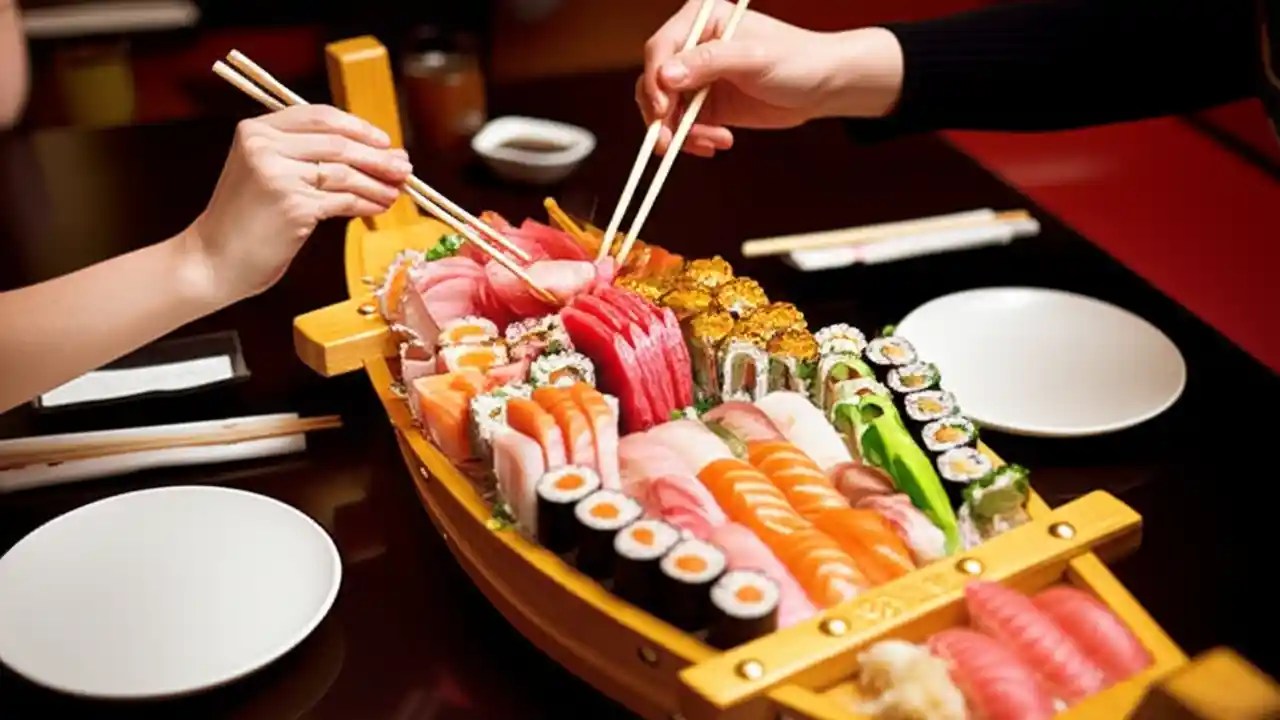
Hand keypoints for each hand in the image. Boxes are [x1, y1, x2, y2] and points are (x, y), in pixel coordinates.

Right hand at [187, 104, 411, 302]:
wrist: (212, 260)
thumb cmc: (246, 221)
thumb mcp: (266, 174)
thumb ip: (304, 156)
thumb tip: (372, 151)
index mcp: (256, 130)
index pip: (319, 117)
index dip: (357, 127)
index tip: (384, 141)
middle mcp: (264, 146)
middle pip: (338, 143)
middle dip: (377, 157)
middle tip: (405, 168)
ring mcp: (277, 175)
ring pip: (344, 173)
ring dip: (377, 183)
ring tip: (397, 192)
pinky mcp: (293, 205)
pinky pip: (343, 200)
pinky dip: (366, 203)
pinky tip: (379, 207)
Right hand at [638, 0, 904, 156]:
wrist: (824, 86)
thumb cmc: (797, 59)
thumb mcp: (754, 58)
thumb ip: (709, 62)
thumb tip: (666, 76)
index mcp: (702, 20)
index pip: (660, 49)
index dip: (654, 81)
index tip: (664, 109)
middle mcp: (694, 47)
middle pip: (654, 82)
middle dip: (661, 116)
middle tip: (669, 143)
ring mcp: (698, 78)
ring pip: (666, 110)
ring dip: (680, 133)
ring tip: (712, 143)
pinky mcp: (706, 105)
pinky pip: (684, 126)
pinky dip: (694, 140)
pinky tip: (717, 144)